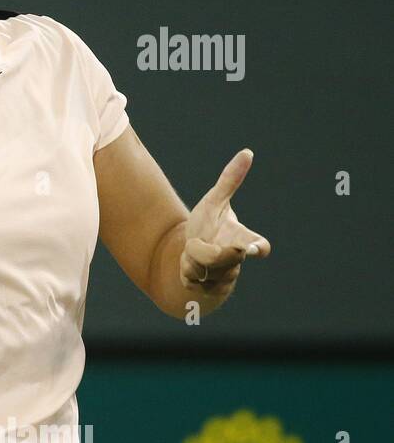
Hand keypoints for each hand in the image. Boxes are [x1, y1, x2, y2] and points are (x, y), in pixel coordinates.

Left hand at [180, 148, 271, 292]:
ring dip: (189, 260)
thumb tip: (247, 152)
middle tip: (197, 243)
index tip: (254, 248)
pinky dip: (185, 272)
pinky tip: (190, 268)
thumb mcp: (215, 200)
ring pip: (200, 270)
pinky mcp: (211, 290)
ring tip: (194, 254)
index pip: (257, 245)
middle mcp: (237, 260)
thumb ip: (230, 179)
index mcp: (242, 239)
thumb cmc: (210, 222)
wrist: (194, 248)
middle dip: (200, 250)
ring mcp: (225, 277)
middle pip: (216, 259)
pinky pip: (191, 281)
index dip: (256, 247)